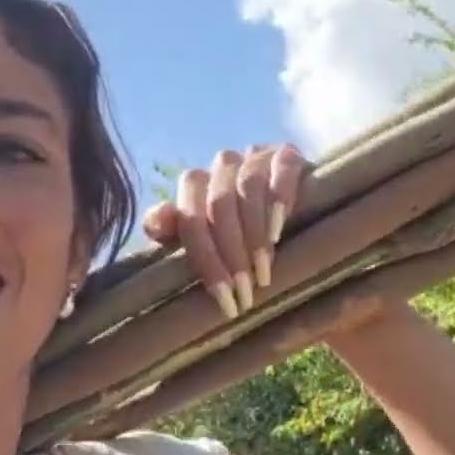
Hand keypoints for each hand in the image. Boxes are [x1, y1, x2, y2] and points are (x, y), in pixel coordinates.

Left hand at [142, 144, 306, 318]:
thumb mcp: (205, 238)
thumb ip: (175, 231)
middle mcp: (222, 166)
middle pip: (218, 206)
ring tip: (264, 273)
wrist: (300, 209)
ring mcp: (255, 156)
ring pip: (247, 188)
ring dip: (255, 235)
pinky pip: (283, 168)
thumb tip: (153, 222)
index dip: (206, 261)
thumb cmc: (242, 234)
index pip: (191, 219)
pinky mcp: (287, 154)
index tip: (225, 300)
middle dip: (231, 255)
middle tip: (246, 293)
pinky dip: (280, 199)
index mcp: (195, 185)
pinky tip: (280, 231)